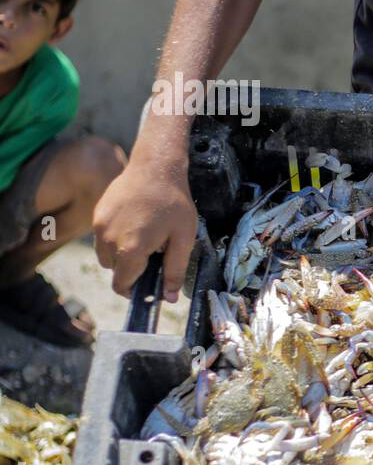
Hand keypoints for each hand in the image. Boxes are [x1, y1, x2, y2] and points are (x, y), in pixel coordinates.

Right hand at [93, 157, 196, 300]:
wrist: (155, 167)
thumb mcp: (184, 239)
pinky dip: (114, 239)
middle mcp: (109, 239)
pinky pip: (101, 237)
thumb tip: (169, 297)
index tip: (145, 288)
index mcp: (131, 248)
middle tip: (152, 257)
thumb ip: (175, 270)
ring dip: (120, 255)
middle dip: (130, 270)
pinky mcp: (97, 214)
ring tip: (144, 239)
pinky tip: (135, 225)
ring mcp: (100, 226)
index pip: (122, 284)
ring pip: (105, 255)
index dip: (133, 291)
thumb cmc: (174, 203)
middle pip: (114, 270)